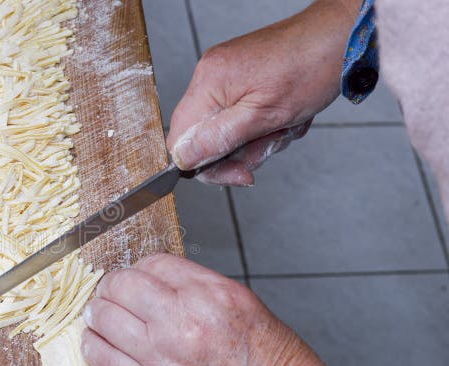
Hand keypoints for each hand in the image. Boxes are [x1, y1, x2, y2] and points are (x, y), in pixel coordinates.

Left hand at [81, 254, 335, 365]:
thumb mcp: (247, 307)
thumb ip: (202, 290)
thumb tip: (163, 284)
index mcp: (214, 293)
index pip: (154, 263)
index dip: (139, 269)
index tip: (136, 278)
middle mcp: (185, 319)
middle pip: (122, 285)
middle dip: (112, 287)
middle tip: (109, 295)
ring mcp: (165, 355)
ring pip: (105, 318)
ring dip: (96, 315)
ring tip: (97, 317)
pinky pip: (104, 360)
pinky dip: (93, 347)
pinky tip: (94, 343)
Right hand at [168, 0, 361, 185]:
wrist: (340, 38)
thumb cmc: (310, 68)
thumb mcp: (264, 116)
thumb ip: (218, 139)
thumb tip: (182, 159)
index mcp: (208, 83)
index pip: (179, 140)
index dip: (204, 164)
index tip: (237, 172)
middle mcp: (210, 76)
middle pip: (204, 137)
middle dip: (241, 150)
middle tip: (270, 142)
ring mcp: (225, 76)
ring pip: (227, 130)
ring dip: (258, 138)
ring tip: (285, 123)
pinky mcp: (241, 77)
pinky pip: (241, 116)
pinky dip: (264, 123)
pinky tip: (285, 115)